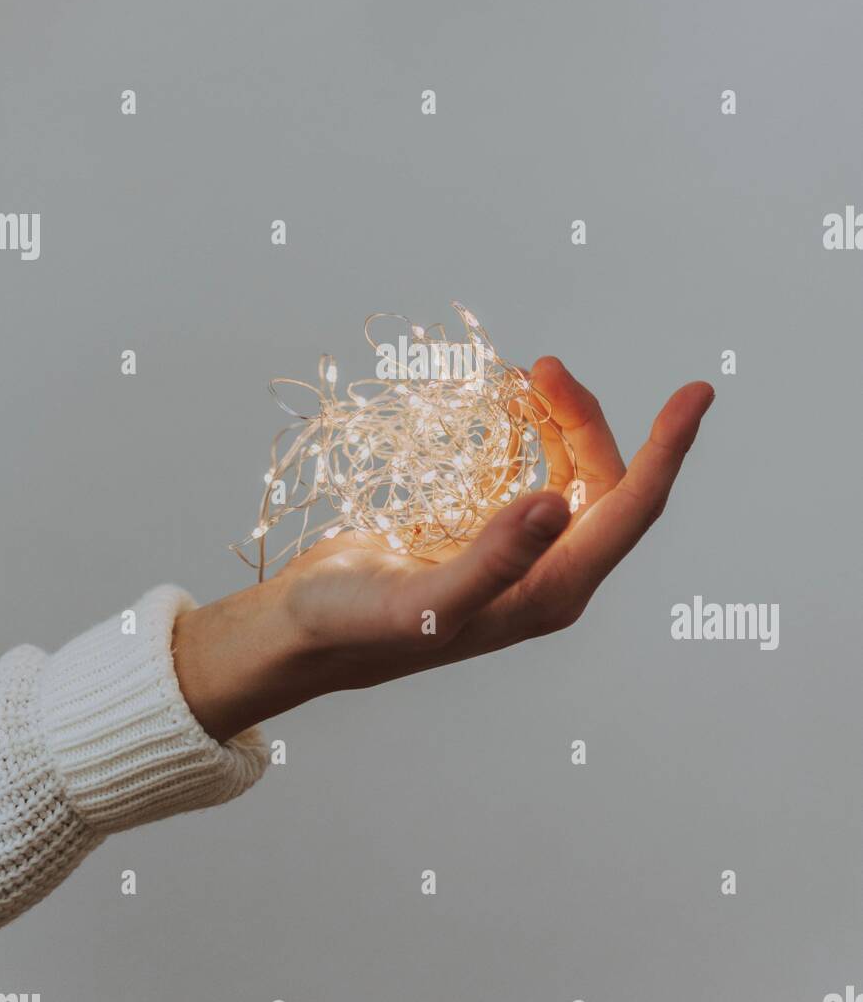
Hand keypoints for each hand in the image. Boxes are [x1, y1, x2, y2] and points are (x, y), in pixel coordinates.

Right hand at [173, 359, 713, 741]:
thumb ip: (493, 561)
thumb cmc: (354, 626)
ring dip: (565, 423)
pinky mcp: (497, 543)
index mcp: (550, 592)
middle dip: (586, 417)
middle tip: (539, 366)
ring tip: (530, 377)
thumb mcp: (423, 603)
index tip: (697, 391)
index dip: (669, 449)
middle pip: (606, 483)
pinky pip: (544, 478)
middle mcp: (550, 577)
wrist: (303, 635)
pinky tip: (520, 411)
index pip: (632, 510)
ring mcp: (526, 560)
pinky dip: (541, 437)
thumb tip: (558, 505)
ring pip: (577, 477)